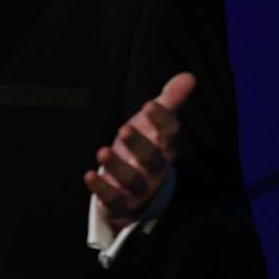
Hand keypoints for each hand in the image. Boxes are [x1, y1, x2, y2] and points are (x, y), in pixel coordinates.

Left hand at [84, 72, 195, 229]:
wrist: (136, 189)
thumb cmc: (145, 148)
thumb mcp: (155, 124)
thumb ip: (170, 100)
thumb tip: (189, 76)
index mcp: (165, 147)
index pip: (170, 134)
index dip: (162, 120)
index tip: (149, 104)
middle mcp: (155, 169)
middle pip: (152, 159)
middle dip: (139, 145)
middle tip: (125, 128)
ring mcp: (138, 188)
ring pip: (132, 180)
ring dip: (117, 167)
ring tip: (102, 152)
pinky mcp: (120, 202)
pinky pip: (113, 198)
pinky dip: (101, 188)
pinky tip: (89, 175)